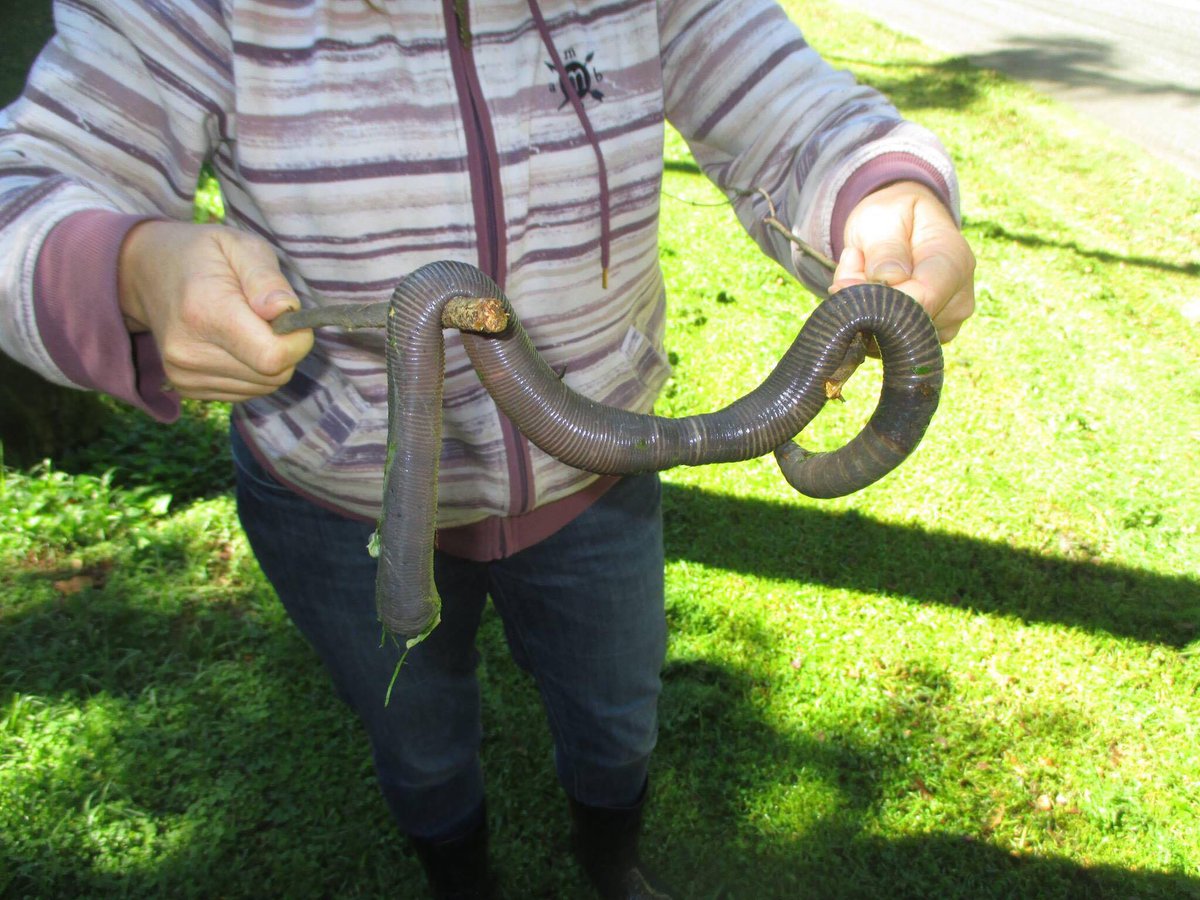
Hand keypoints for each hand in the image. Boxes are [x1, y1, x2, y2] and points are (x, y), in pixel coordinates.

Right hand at [118, 221, 313, 400]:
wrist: (147, 272)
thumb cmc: (203, 255)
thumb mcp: (240, 245)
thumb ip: (266, 278)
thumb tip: (285, 310)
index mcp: (205, 312)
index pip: (272, 356)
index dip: (297, 341)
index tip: (292, 318)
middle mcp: (189, 352)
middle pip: (273, 375)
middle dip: (285, 348)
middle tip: (267, 318)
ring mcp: (185, 375)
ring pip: (263, 387)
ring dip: (269, 361)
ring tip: (247, 327)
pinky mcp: (186, 388)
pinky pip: (246, 392)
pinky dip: (251, 371)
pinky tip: (234, 344)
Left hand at [831, 180, 974, 343]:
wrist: (902, 225)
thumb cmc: (894, 217)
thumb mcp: (883, 218)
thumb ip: (886, 248)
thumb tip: (891, 279)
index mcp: (954, 262)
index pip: (923, 299)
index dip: (878, 299)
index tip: (843, 285)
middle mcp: (958, 298)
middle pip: (904, 322)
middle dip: (865, 301)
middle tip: (850, 265)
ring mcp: (946, 321)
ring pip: (891, 337)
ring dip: (863, 310)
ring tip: (860, 270)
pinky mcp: (926, 335)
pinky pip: (887, 342)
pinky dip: (867, 321)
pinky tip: (866, 290)